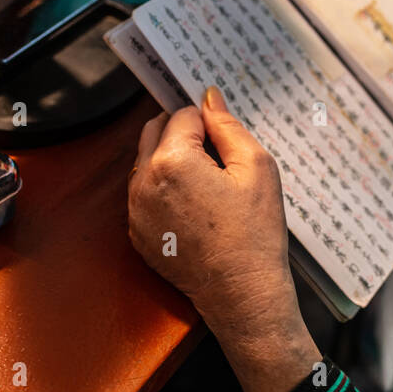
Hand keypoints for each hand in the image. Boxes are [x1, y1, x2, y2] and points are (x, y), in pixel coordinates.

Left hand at [129, 88, 319, 391]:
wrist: (242, 294)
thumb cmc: (255, 231)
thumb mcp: (256, 166)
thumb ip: (227, 126)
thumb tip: (208, 97)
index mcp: (172, 161)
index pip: (182, 115)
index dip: (208, 120)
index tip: (226, 136)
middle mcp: (143, 183)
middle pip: (154, 131)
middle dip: (182, 132)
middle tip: (216, 150)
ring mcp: (136, 211)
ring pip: (146, 162)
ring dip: (171, 159)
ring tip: (209, 180)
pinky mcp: (138, 233)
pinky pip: (144, 194)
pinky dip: (164, 189)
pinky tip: (196, 206)